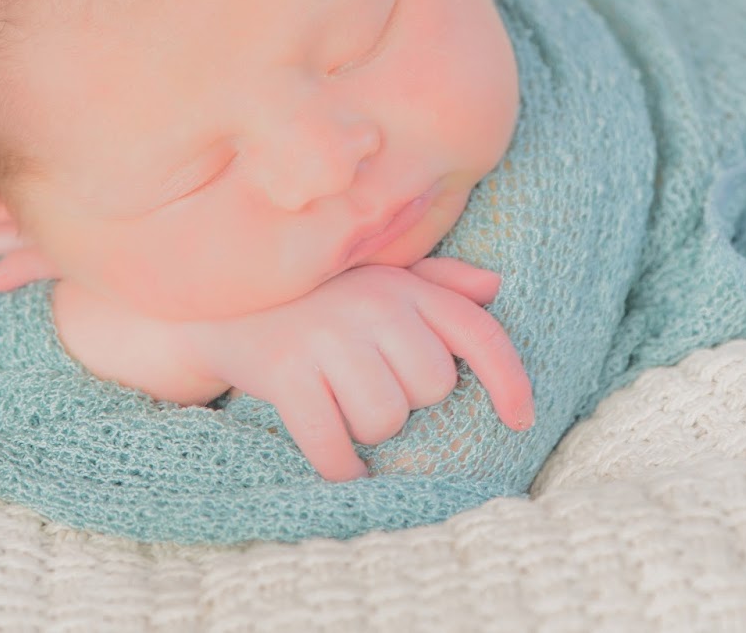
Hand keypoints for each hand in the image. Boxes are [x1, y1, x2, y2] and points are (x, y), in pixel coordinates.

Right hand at [181, 257, 534, 481]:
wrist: (223, 299)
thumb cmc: (321, 295)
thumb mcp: (381, 276)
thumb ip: (440, 282)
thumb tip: (494, 285)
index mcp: (403, 285)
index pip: (477, 332)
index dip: (510, 380)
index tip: (522, 420)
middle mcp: (371, 305)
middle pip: (431, 387)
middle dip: (411, 400)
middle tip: (375, 384)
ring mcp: (326, 337)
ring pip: (385, 419)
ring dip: (369, 429)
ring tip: (346, 405)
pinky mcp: (285, 372)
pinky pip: (333, 446)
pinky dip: (342, 468)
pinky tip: (344, 465)